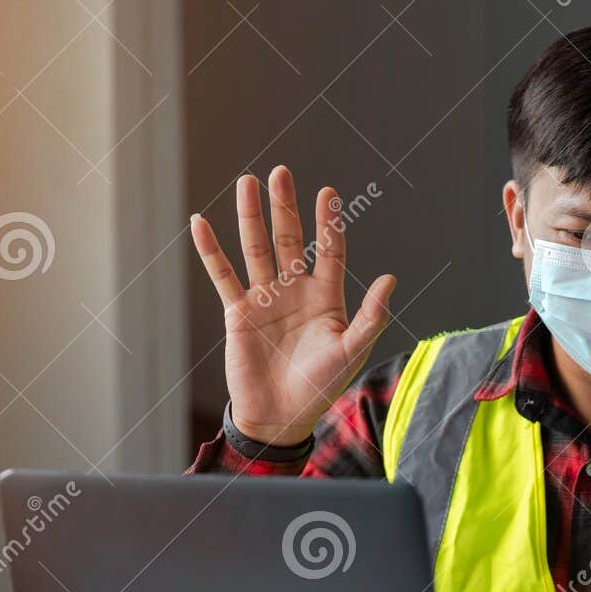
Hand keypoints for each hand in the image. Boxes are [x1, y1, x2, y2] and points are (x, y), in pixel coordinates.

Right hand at [190, 166, 395, 446]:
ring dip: (250, 216)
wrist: (280, 418)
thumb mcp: (352, 352)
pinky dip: (211, 251)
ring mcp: (265, 299)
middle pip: (289, 239)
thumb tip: (390, 278)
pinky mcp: (238, 312)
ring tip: (247, 183)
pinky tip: (201, 223)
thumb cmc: (320, 388)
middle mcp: (294, 291)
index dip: (328, 223)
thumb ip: (371, 316)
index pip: (329, 250)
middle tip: (281, 173)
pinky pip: (223, 276)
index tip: (327, 192)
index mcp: (326, 298)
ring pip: (256, 249)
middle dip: (285, 206)